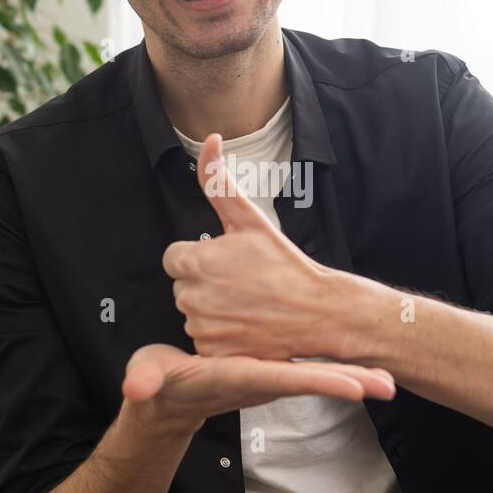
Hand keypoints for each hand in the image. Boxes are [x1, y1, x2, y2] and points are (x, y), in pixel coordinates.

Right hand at [120, 343, 394, 436]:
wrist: (166, 397)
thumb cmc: (157, 385)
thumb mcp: (147, 380)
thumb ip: (144, 381)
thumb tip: (137, 388)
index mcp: (236, 377)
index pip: (282, 380)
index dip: (317, 382)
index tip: (352, 387)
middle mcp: (260, 379)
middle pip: (311, 381)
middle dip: (349, 383)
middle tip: (389, 385)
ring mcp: (268, 375)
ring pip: (316, 374)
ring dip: (352, 374)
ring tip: (391, 377)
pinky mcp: (270, 367)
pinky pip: (307, 364)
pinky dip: (335, 363)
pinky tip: (361, 357)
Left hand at [163, 133, 341, 359]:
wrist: (318, 312)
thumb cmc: (284, 264)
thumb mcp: (250, 219)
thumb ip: (218, 180)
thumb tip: (209, 139)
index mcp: (195, 261)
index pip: (174, 258)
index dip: (201, 259)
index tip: (228, 264)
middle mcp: (192, 296)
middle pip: (182, 287)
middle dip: (206, 284)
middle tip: (243, 284)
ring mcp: (202, 328)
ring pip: (192, 314)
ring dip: (213, 310)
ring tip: (248, 305)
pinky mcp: (212, 354)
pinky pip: (203, 341)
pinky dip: (220, 337)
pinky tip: (246, 327)